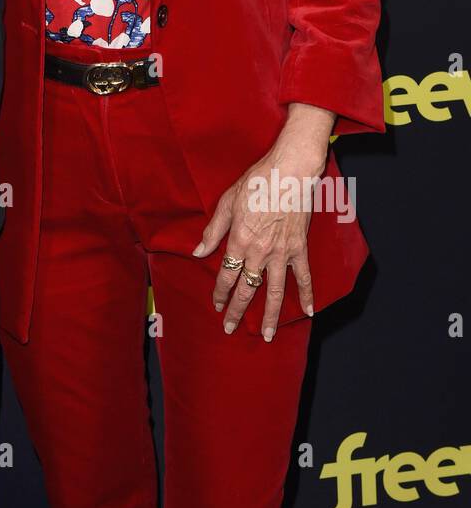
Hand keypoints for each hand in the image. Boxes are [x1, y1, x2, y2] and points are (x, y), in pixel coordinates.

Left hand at [194, 107, 333, 339]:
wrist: (288, 172)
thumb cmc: (255, 183)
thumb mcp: (227, 203)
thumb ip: (213, 231)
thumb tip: (198, 252)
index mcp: (239, 241)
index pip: (226, 275)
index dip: (220, 293)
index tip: (216, 305)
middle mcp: (259, 252)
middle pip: (247, 289)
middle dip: (238, 311)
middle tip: (230, 328)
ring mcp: (281, 253)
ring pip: (275, 291)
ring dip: (271, 315)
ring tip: (268, 335)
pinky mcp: (299, 248)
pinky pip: (304, 276)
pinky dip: (307, 295)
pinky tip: (309, 312)